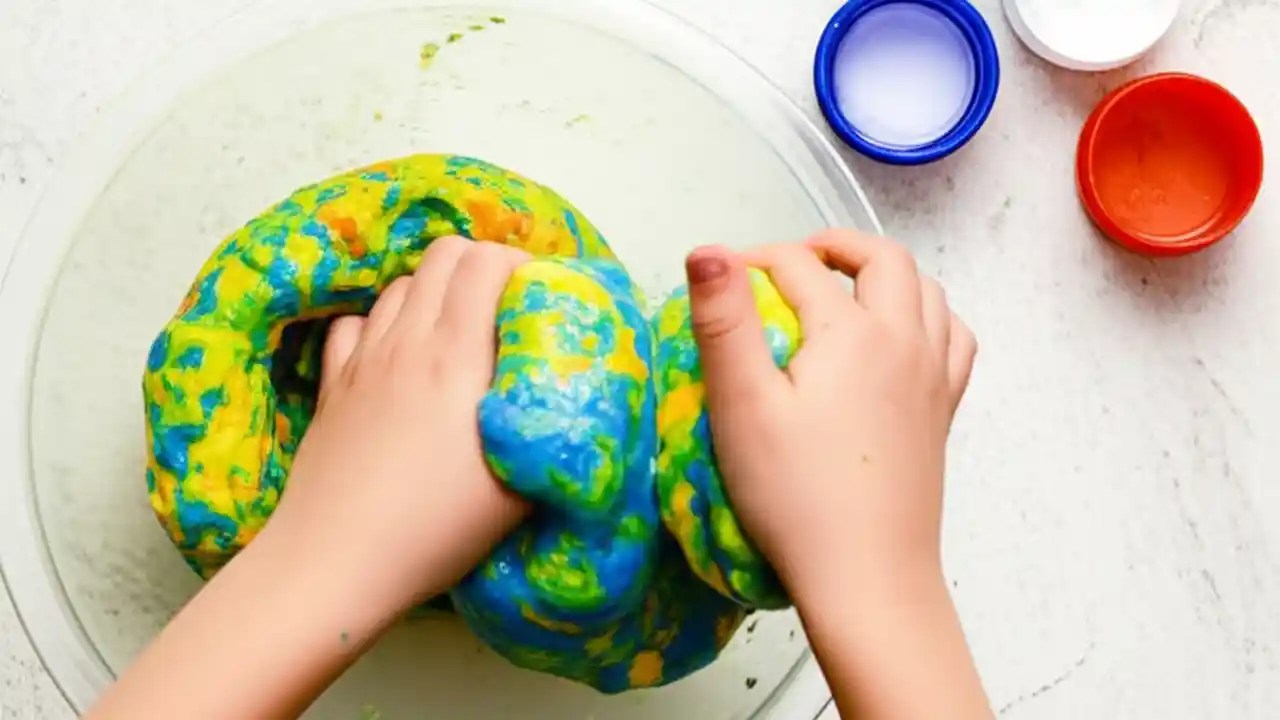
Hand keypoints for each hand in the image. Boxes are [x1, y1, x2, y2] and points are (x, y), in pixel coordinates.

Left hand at [89, 237, 530, 719]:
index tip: (540, 294)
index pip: (484, 261)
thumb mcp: (519, 484)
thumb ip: (548, 429)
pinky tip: (396, 355)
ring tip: (457, 332)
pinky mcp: (333, 386)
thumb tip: (574, 398)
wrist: (336, 561)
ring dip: (435, 292)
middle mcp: (407, 343)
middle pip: (442, 255)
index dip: (518, 263)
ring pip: (401, 286)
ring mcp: (363, 360)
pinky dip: (382, 324)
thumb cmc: (435, 528)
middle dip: (480, 264)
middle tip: (505, 303)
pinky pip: (357, 324)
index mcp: (457, 356)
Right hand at [683, 229, 987, 718]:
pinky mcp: (943, 412)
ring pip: (927, 290)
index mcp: (853, 333)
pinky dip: (928, 315)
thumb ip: (724, 322)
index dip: (755, 261)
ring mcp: (933, 376)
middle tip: (790, 261)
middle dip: (833, 246)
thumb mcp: (742, 406)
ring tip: (843, 289)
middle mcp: (906, 341)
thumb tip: (708, 251)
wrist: (868, 576)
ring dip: (884, 272)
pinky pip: (954, 337)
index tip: (721, 280)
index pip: (799, 266)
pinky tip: (902, 336)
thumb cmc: (795, 496)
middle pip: (882, 259)